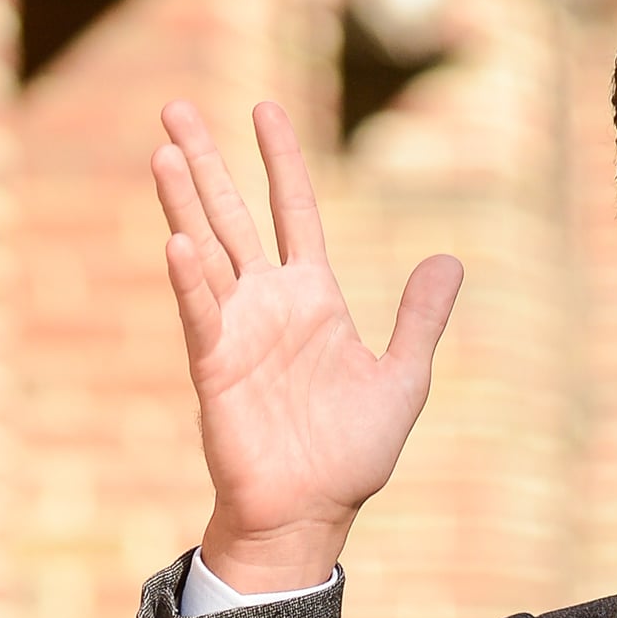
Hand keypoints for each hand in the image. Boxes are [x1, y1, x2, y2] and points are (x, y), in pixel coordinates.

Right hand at [152, 98, 463, 589]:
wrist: (313, 512)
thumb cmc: (351, 454)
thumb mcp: (403, 379)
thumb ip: (420, 318)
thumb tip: (451, 259)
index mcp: (313, 299)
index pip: (294, 212)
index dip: (280, 161)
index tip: (264, 108)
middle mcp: (269, 304)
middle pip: (234, 215)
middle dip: (208, 163)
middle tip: (177, 105)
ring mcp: (238, 331)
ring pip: (207, 252)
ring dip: (185, 203)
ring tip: (165, 151)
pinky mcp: (216, 367)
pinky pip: (201, 315)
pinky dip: (190, 280)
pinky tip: (178, 241)